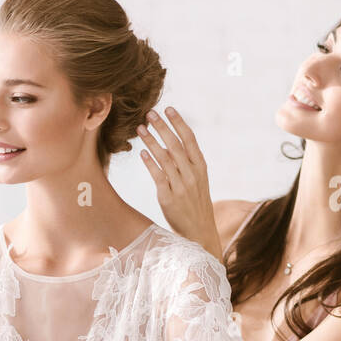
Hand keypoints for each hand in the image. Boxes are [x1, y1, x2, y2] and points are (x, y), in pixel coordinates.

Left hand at [136, 107, 220, 256]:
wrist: (199, 231)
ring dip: (152, 141)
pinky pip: (159, 177)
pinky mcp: (169, 198)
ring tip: (141, 128)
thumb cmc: (195, 204)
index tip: (169, 109)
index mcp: (200, 167)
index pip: (190, 139)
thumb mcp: (197, 181)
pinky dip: (151, 163)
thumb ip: (186, 163)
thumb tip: (170, 144)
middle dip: (162, 127)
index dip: (179, 123)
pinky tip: (142, 153)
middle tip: (150, 113)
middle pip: (176, 145)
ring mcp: (181, 186)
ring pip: (165, 158)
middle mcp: (192, 174)